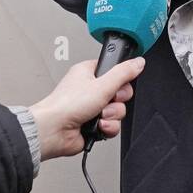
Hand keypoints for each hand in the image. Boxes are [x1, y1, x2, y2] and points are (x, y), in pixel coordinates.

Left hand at [30, 57, 144, 159]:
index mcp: (89, 73)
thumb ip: (124, 72)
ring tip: (98, 115)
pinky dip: (107, 127)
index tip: (117, 84)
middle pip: (120, 93)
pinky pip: (112, 125)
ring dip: (111, 115)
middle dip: (117, 101)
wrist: (53, 131)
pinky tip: (98, 126)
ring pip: (117, 111)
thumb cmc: (66, 105)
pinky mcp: (93, 125)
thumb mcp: (102, 84)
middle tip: (107, 101)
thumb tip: (139, 62)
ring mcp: (91, 108)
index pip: (115, 72)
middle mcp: (90, 90)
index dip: (121, 80)